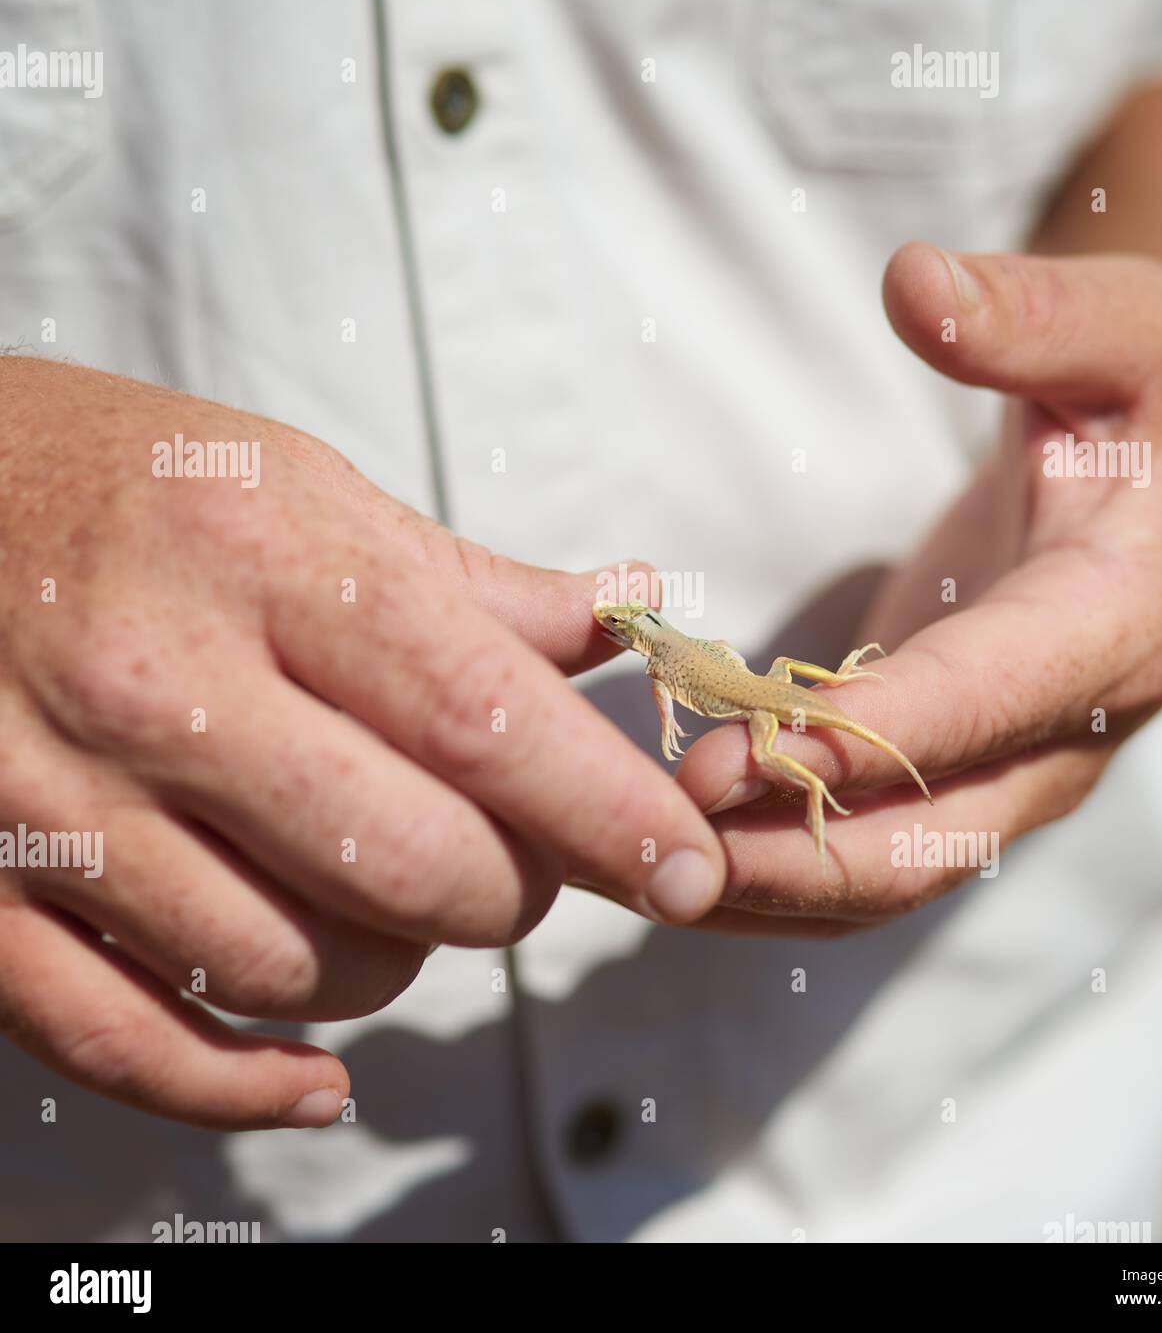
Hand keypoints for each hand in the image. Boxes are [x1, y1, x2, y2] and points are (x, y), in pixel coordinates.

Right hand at [0, 359, 724, 1126]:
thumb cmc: (131, 485)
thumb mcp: (305, 489)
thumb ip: (474, 582)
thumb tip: (630, 612)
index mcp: (265, 563)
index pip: (480, 719)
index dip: (607, 812)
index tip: (690, 871)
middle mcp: (159, 688)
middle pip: (412, 866)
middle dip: (511, 890)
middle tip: (518, 858)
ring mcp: (56, 804)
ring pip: (299, 968)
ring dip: (396, 960)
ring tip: (393, 894)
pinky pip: (131, 1045)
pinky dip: (247, 1084)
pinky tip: (317, 1079)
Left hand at [677, 243, 1161, 933]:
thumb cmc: (1159, 413)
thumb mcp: (1131, 336)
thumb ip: (1033, 315)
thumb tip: (913, 282)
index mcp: (1111, 630)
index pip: (986, 703)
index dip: (866, 737)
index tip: (741, 750)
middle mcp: (1059, 735)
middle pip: (925, 844)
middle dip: (788, 856)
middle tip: (651, 838)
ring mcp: (1003, 772)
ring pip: (884, 874)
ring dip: (759, 887)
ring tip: (629, 869)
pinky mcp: (949, 774)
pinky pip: (862, 852)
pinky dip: (768, 865)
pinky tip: (668, 849)